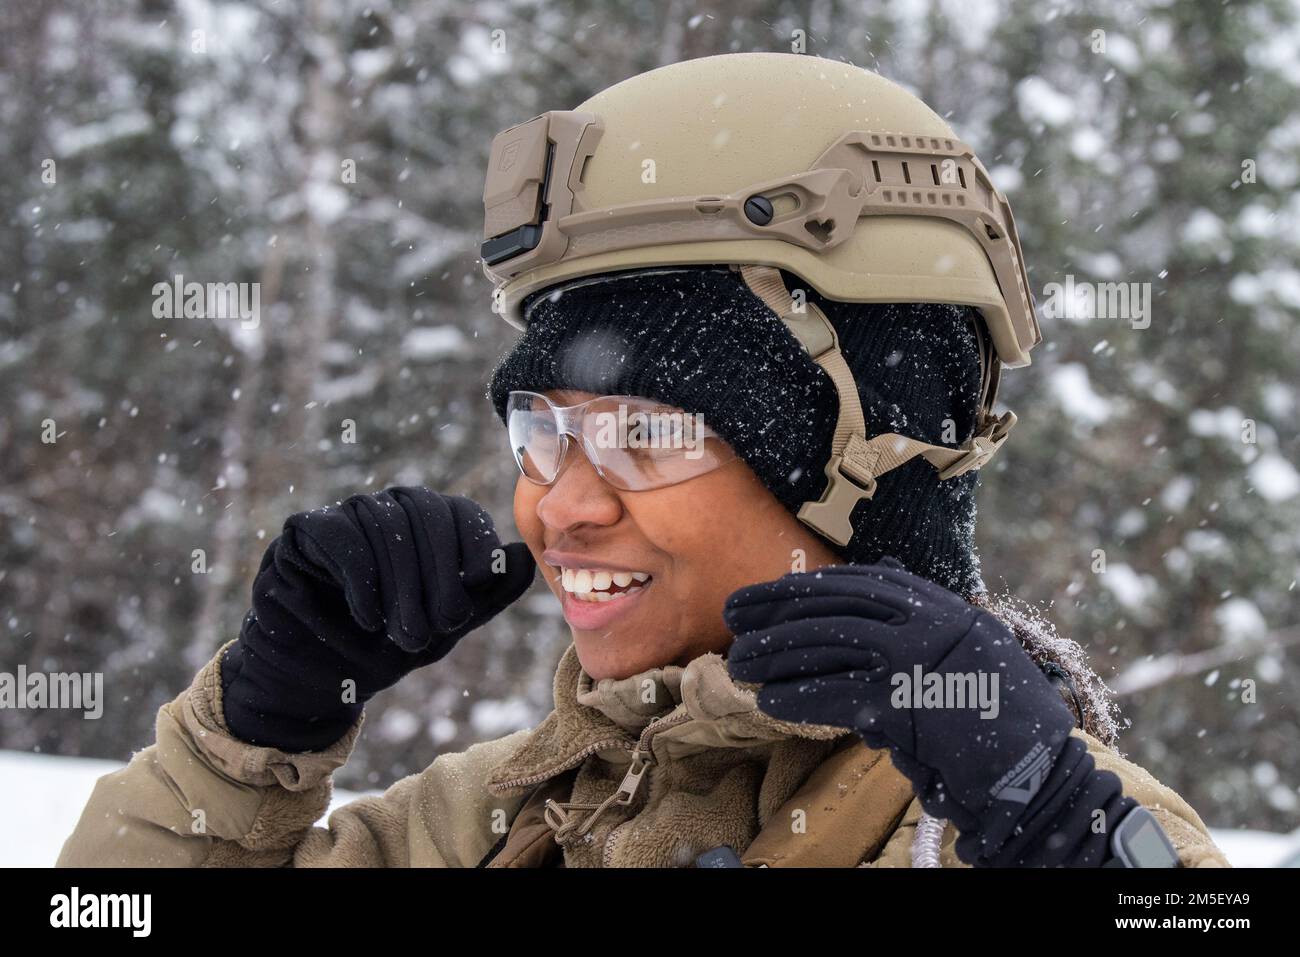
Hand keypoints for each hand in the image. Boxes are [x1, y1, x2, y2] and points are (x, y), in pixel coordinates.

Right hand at [220, 487, 534, 750]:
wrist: (320, 676)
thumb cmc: (387, 644)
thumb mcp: (447, 625)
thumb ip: (487, 593)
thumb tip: (524, 555)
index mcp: (430, 522)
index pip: (461, 512)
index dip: (474, 545)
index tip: (479, 584)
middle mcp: (390, 507)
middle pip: (427, 514)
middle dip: (441, 574)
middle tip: (443, 625)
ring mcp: (347, 513)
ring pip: (386, 526)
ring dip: (403, 587)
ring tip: (407, 636)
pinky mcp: (306, 529)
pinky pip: (343, 538)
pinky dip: (362, 580)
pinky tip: (367, 618)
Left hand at [725, 558, 1132, 865]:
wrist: (1041, 775)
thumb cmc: (1001, 721)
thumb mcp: (970, 650)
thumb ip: (924, 617)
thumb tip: (881, 567)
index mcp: (945, 607)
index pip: (863, 580)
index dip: (808, 585)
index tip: (768, 593)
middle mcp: (932, 620)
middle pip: (835, 601)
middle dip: (776, 606)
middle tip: (733, 614)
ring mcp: (918, 657)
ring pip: (826, 640)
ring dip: (775, 652)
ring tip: (740, 664)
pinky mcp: (905, 701)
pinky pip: (834, 693)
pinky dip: (797, 696)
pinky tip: (769, 701)